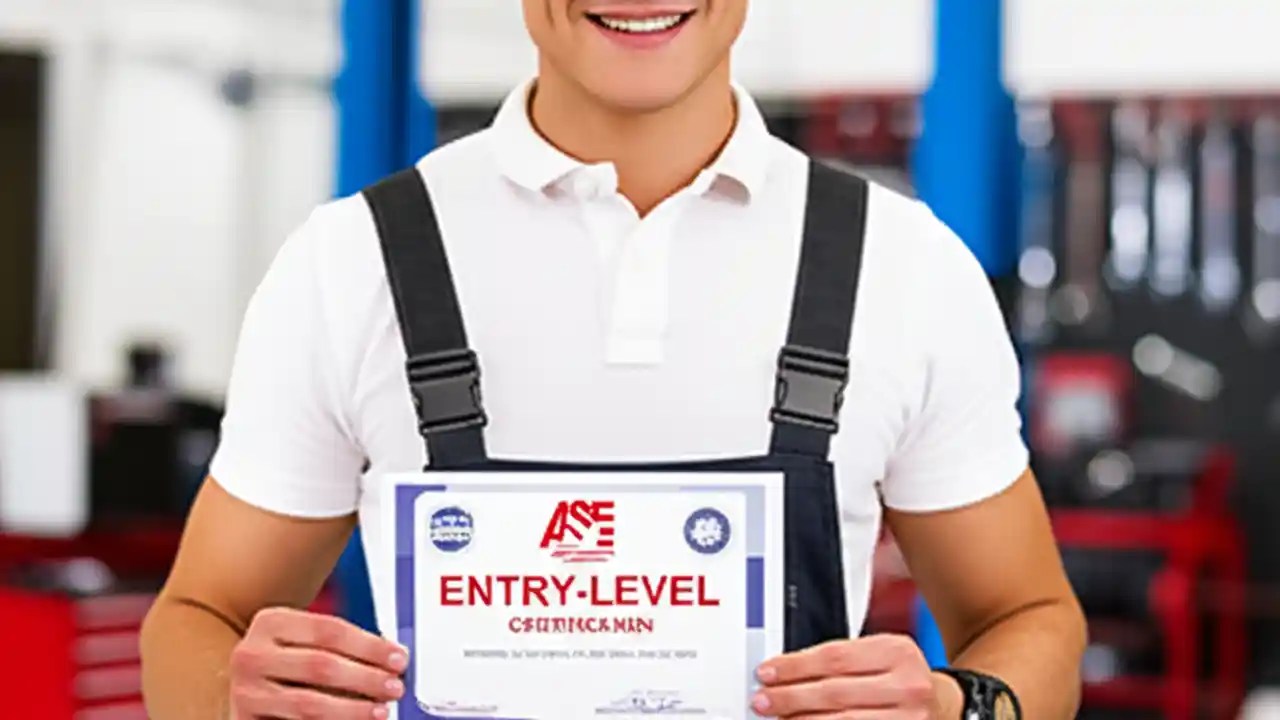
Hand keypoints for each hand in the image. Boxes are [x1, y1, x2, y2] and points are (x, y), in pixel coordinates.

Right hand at [228, 607, 406, 718]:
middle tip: (394, 686)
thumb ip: (342, 645)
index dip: (369, 646)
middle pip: (321, 666)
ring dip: (352, 710)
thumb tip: (392, 659)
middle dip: (365, 678)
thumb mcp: (303, 638)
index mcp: (271, 622)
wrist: (245, 681)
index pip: (329, 630)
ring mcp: (246, 691)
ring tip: (380, 710)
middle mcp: (252, 655)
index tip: (398, 658)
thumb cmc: (285, 657)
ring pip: (309, 704)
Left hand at [752, 634, 948, 718]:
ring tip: (779, 717)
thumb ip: (843, 658)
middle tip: (763, 699)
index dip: (796, 666)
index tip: (769, 672)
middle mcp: (907, 685)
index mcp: (897, 652)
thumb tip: (788, 671)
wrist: (947, 706)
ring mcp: (908, 718)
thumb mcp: (881, 653)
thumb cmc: (903, 677)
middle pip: (835, 692)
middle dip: (792, 696)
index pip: (835, 657)